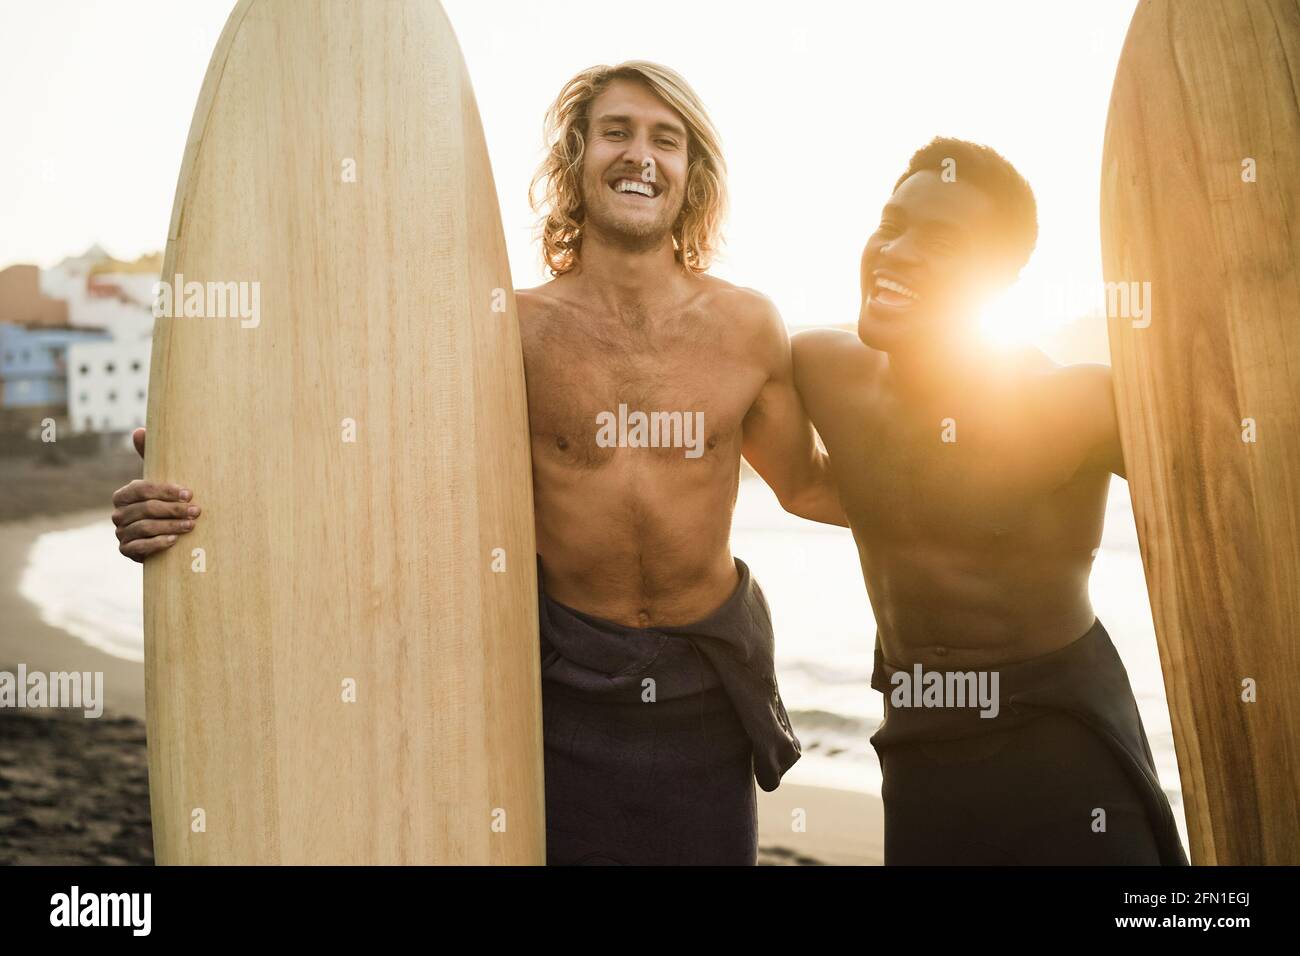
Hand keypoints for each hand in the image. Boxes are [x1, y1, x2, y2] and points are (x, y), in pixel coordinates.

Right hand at [111, 427, 201, 561]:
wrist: (164, 536)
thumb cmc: (165, 503)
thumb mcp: (161, 483)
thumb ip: (150, 458)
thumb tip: (139, 430)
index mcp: (124, 494)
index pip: (143, 489)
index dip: (166, 491)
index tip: (189, 494)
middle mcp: (118, 513)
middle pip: (146, 509)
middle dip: (174, 509)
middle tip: (197, 511)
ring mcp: (121, 533)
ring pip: (144, 527)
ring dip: (170, 526)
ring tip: (192, 525)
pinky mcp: (126, 551)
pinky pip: (139, 547)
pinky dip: (157, 544)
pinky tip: (175, 542)